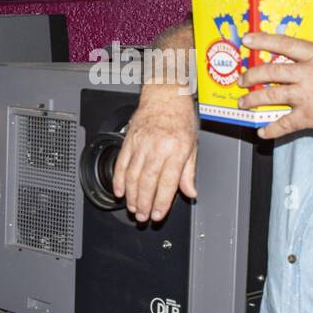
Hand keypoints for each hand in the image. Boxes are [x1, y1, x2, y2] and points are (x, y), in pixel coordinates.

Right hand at [112, 86, 198, 221]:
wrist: (165, 95)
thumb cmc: (180, 118)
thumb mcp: (193, 144)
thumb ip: (189, 171)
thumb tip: (190, 192)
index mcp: (177, 149)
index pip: (168, 182)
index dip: (162, 201)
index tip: (158, 214)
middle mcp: (158, 146)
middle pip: (148, 181)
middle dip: (144, 202)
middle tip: (143, 216)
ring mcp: (141, 143)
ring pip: (133, 174)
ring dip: (132, 195)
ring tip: (133, 208)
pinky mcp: (129, 140)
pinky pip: (122, 163)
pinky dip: (119, 179)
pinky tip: (120, 191)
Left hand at [237, 31, 312, 140]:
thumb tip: (308, 61)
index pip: (285, 44)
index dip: (263, 40)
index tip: (248, 39)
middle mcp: (309, 73)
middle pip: (271, 71)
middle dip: (251, 75)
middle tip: (243, 79)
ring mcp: (307, 95)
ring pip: (271, 96)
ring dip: (254, 100)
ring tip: (244, 103)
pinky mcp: (310, 116)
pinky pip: (284, 124)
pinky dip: (271, 129)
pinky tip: (263, 132)